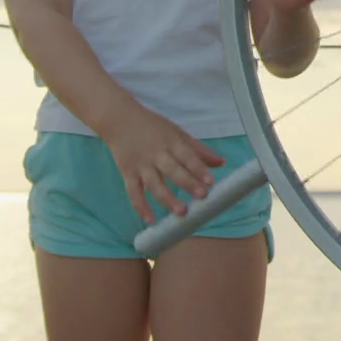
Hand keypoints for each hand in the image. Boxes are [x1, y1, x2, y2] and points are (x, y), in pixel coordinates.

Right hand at [100, 104, 224, 224]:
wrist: (118, 119)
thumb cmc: (152, 127)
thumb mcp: (176, 132)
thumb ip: (198, 149)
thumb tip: (221, 163)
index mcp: (171, 141)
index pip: (187, 156)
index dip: (199, 168)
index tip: (210, 181)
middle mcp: (156, 154)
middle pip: (173, 171)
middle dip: (188, 184)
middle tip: (202, 196)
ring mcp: (141, 165)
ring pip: (154, 185)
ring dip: (167, 199)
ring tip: (181, 212)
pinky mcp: (127, 173)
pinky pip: (133, 192)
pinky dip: (140, 207)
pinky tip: (150, 221)